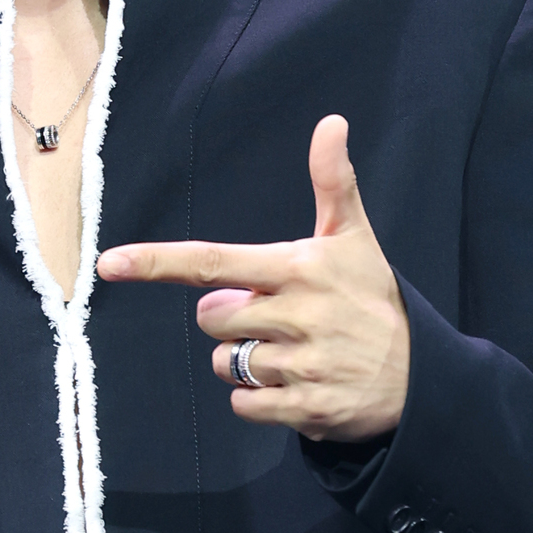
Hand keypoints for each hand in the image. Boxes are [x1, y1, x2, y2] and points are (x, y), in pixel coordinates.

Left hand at [95, 116, 408, 441]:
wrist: (422, 378)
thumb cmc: (373, 299)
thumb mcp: (355, 238)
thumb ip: (333, 182)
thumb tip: (331, 122)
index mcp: (298, 269)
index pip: (213, 263)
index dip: (158, 262)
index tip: (110, 263)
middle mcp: (297, 316)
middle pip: (211, 319)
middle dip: (230, 319)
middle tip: (275, 316)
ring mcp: (302, 366)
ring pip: (225, 363)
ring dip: (245, 361)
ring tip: (291, 351)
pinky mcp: (306, 410)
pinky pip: (244, 404)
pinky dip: (258, 399)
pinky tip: (293, 385)